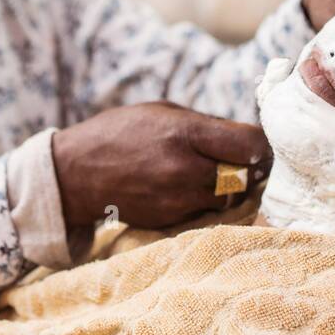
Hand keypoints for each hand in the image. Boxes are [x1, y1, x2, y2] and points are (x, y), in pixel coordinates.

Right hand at [51, 102, 270, 228]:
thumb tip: (245, 139)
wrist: (74, 174)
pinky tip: (182, 188)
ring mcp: (178, 201)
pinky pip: (204, 212)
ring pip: (227, 198)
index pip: (250, 145)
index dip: (260, 144)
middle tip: (235, 159)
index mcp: (185, 134)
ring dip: (225, 187)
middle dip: (244, 167)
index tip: (255, 143)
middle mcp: (185, 170)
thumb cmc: (120, 133)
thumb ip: (204, 126)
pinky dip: (202, 201)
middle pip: (244, 175)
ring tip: (204, 173)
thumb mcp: (162, 112)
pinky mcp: (171, 222)